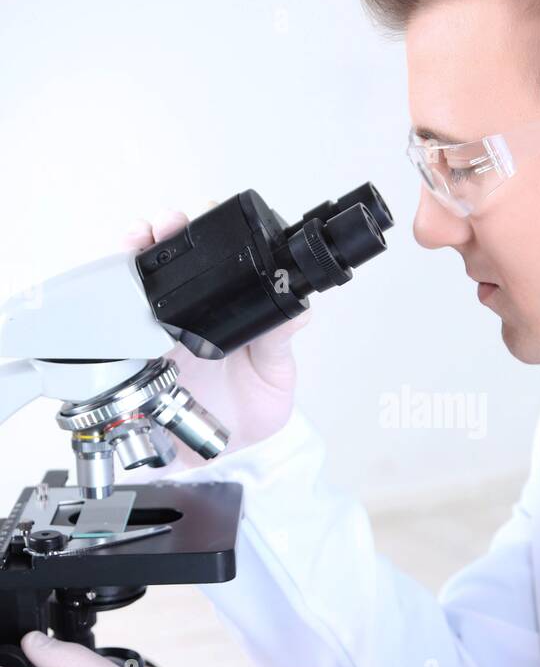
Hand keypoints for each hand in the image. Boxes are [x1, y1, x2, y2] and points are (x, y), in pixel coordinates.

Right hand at [124, 205, 310, 469]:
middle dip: (171, 227)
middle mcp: (195, 310)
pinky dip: (116, 286)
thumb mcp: (274, 376)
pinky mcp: (136, 347)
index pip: (226, 256)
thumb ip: (279, 343)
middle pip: (179, 254)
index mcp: (233, 309)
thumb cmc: (248, 411)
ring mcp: (162, 325)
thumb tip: (297, 308)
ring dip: (141, 246)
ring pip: (146, 273)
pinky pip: (122, 312)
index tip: (212, 212)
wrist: (214, 454)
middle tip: (170, 223)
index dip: (217, 229)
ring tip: (142, 238)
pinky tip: (120, 273)